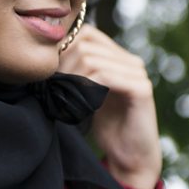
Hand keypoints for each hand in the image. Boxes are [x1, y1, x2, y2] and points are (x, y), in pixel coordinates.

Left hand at [58, 24, 161, 188]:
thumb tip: (47, 53)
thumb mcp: (84, 93)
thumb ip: (75, 71)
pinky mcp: (142, 89)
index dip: (63, 48)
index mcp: (118, 57)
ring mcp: (138, 73)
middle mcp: (130, 60)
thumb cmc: (103, 125)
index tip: (49, 71)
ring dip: (70, 77)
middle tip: (53, 86)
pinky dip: (85, 86)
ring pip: (92, 59)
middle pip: (86, 44)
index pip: (85, 33)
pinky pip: (106, 76)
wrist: (128, 156)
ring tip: (62, 96)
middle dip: (63, 64)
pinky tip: (78, 101)